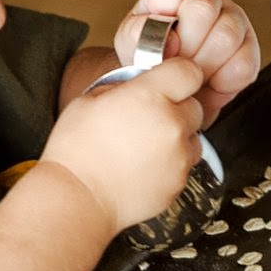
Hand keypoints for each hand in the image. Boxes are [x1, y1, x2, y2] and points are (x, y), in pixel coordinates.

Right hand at [42, 56, 205, 235]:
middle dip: (177, 109)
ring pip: (194, 137)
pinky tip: (144, 166)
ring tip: (146, 146)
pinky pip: (185, 164)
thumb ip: (122, 87)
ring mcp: (179, 156)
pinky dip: (172, 163)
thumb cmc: (76, 150)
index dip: (179, 75)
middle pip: (195, 106)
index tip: (169, 81)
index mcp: (149, 96)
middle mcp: (171, 123)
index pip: (188, 72)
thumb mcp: (89, 100)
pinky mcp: (179, 182)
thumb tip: (137, 87)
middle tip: (149, 119)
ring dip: (178, 137)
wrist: (78, 198)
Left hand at [114, 0, 259, 126]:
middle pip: (202, 6)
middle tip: (173, 60)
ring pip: (226, 36)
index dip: (164, 0)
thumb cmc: (148, 61)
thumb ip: (138, 35)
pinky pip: (242, 64)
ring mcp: (231, 19)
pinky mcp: (249, 49)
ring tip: (189, 74)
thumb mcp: (131, 47)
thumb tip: (169, 38)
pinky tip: (208, 81)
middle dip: (184, 44)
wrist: (170, 94)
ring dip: (202, 66)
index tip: (160, 24)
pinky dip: (221, 81)